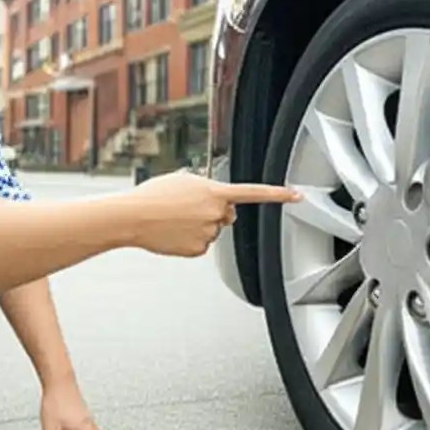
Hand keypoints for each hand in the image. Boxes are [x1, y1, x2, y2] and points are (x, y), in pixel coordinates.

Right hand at [123, 170, 300, 256]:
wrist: (133, 217)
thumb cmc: (153, 196)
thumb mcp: (182, 180)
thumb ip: (206, 187)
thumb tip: (214, 198)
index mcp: (214, 192)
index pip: (253, 193)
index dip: (278, 194)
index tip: (296, 195)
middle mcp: (216, 213)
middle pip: (227, 214)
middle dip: (215, 212)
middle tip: (189, 208)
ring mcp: (208, 234)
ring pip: (212, 230)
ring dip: (198, 225)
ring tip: (174, 219)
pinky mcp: (198, 250)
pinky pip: (201, 245)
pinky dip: (190, 240)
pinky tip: (173, 233)